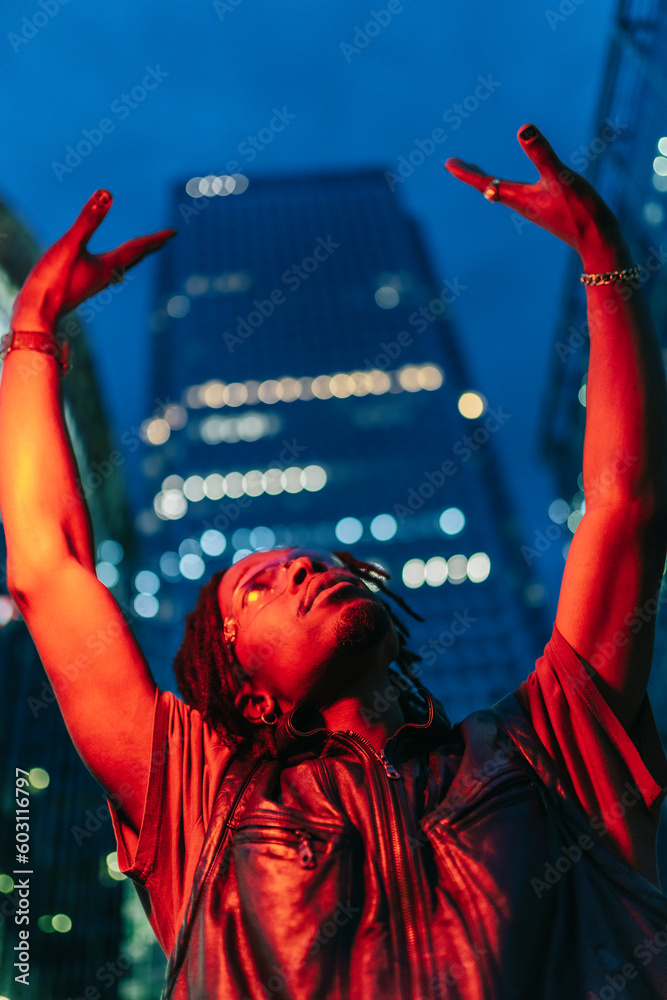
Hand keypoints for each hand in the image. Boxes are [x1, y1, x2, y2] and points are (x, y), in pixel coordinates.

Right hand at [12, 189, 175, 331]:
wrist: (36, 315)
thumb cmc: (53, 280)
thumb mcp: (70, 245)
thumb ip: (88, 220)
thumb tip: (107, 194)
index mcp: (108, 266)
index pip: (137, 248)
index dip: (156, 238)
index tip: (174, 232)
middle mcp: (105, 276)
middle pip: (134, 258)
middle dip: (149, 247)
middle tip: (164, 239)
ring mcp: (92, 283)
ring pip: (120, 267)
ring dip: (132, 256)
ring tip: (139, 251)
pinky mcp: (79, 287)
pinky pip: (104, 272)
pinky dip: (113, 264)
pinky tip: (104, 266)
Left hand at [445, 124, 621, 255]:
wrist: (598, 241)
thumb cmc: (579, 211)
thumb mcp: (560, 177)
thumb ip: (542, 153)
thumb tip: (523, 129)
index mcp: (519, 197)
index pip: (485, 182)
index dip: (466, 173)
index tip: (448, 163)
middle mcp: (522, 204)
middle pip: (489, 187)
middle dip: (472, 176)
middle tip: (454, 166)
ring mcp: (534, 208)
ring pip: (503, 192)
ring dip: (488, 181)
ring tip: (478, 173)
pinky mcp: (547, 209)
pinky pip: (519, 195)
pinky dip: (508, 185)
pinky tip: (516, 185)